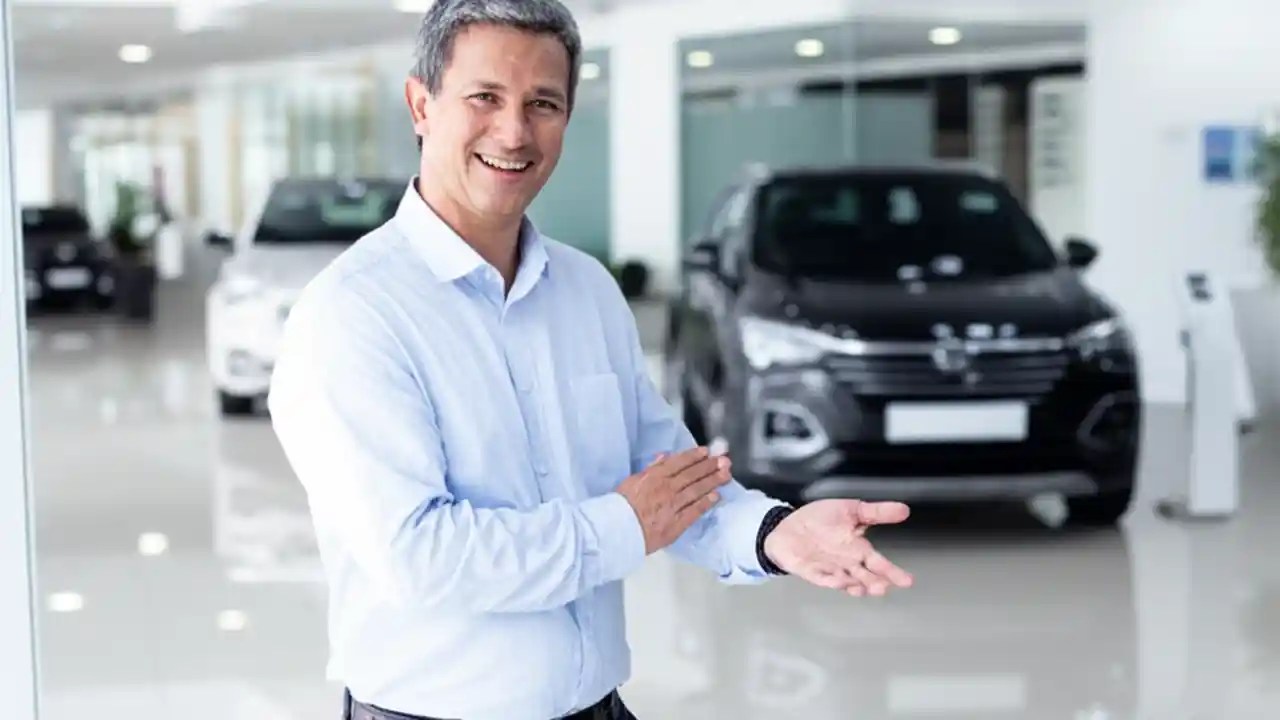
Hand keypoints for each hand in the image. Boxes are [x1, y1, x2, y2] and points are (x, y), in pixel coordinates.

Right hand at [617, 447, 730, 554]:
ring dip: (713, 481)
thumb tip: (664, 457)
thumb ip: (651, 469)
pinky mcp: (677, 523)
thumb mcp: (632, 481)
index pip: (679, 463)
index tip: (707, 452)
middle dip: (710, 467)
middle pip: (692, 475)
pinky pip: (694, 511)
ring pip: (697, 490)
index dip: (694, 456)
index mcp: (655, 476)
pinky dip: (706, 502)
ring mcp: (674, 506)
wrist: (619, 529)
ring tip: (726, 475)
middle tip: (724, 461)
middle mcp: (667, 488)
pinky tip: (716, 496)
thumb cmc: (622, 506)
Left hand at [763, 499, 913, 596]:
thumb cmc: (820, 520)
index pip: (878, 563)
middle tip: (884, 587)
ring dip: (855, 585)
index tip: (907, 581)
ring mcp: (829, 569)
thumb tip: (905, 509)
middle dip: (874, 582)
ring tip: (866, 588)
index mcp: (857, 549)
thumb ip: (876, 512)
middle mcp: (846, 563)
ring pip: (846, 581)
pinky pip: (822, 578)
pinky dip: (830, 581)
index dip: (892, 572)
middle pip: (864, 576)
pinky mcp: (810, 571)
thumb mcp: (850, 510)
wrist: (788, 524)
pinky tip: (839, 582)